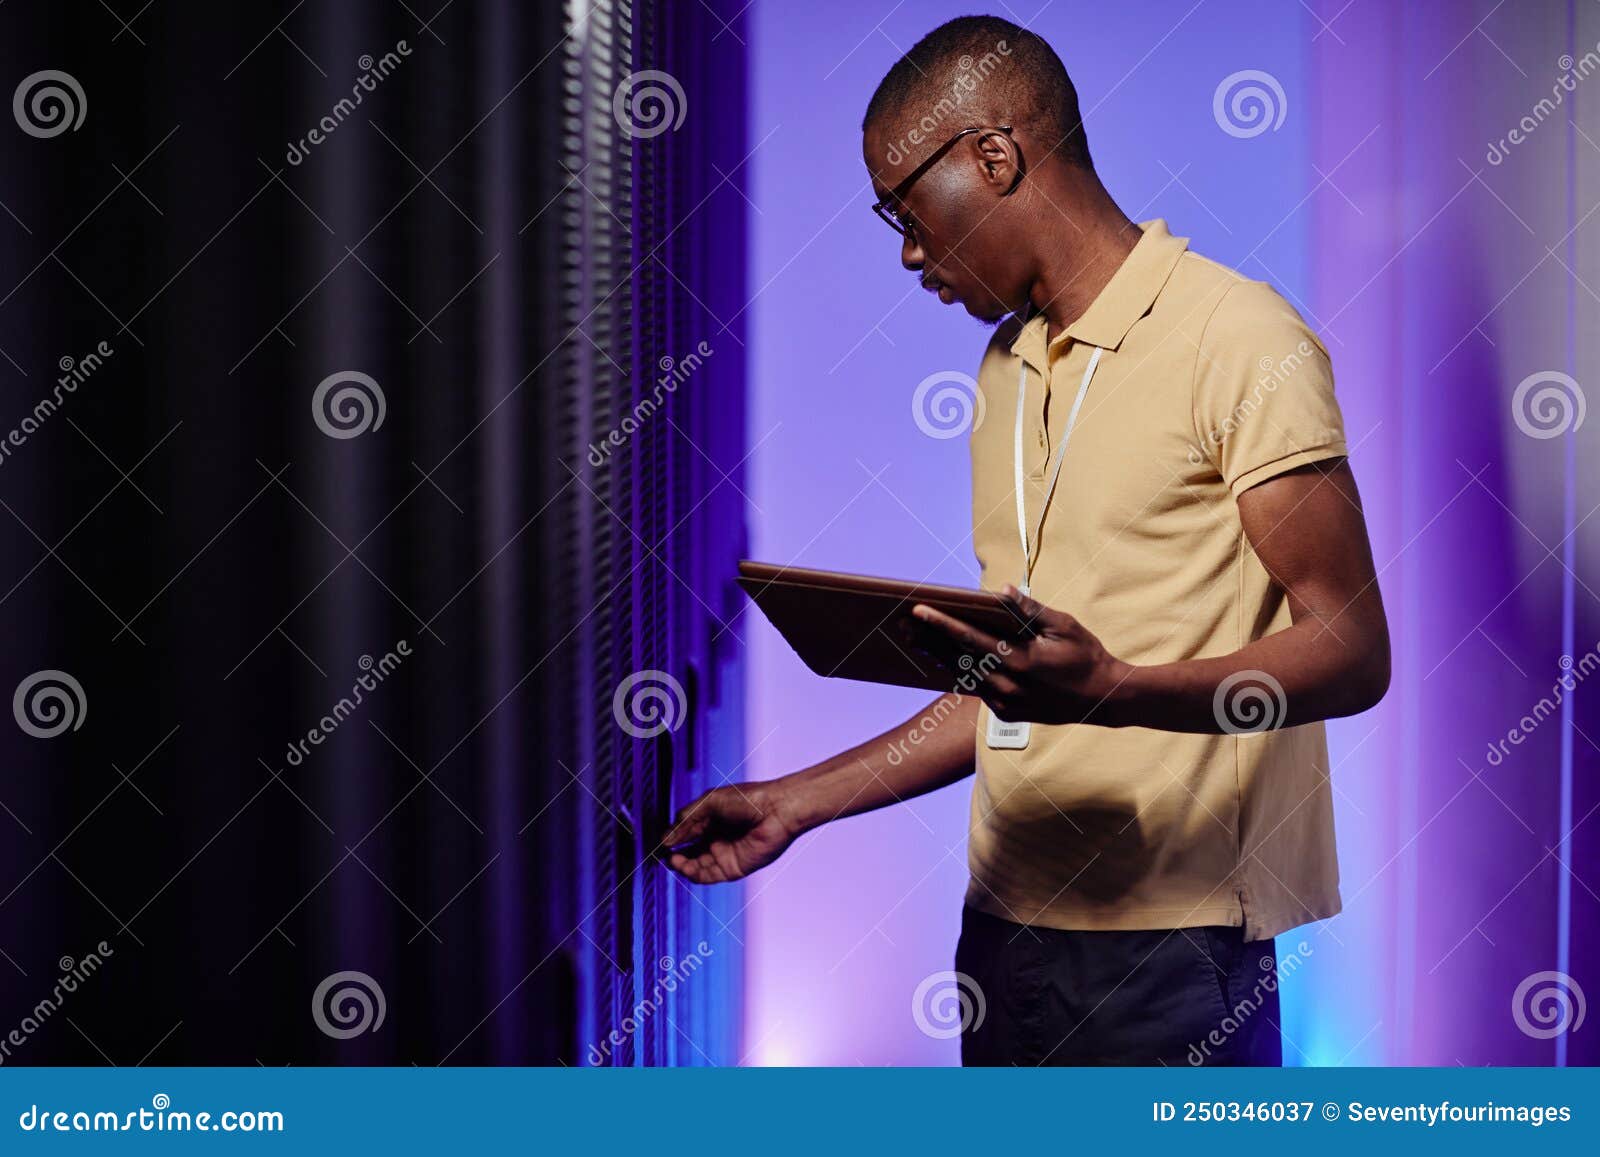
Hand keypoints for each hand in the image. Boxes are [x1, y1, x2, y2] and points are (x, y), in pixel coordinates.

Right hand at [659, 781, 801, 883]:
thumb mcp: (709, 802)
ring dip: (681, 864)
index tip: (659, 840)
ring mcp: (725, 853)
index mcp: (712, 819)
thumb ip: (685, 820)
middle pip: (689, 851)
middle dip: (673, 853)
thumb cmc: (749, 799)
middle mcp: (718, 837)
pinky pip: (709, 876)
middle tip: (661, 853)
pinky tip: (683, 865)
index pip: (686, 832)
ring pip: (696, 865)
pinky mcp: (733, 867)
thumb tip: (666, 837)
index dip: (671, 836)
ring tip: (671, 858)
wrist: (777, 810)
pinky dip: (693, 874)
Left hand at [910, 585, 1132, 724]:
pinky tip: (947, 661)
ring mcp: (1007, 704)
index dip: (942, 623)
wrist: (1103, 698)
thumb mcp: (1063, 626)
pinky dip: (962, 675)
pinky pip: (977, 691)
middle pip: (958, 660)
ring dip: (941, 659)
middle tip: (905, 625)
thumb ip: (1030, 610)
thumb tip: (1003, 590)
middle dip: (930, 640)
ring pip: (964, 678)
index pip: (971, 639)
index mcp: (1021, 661)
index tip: (919, 611)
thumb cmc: (1085, 656)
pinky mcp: (1007, 715)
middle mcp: (1009, 687)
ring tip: (918, 641)